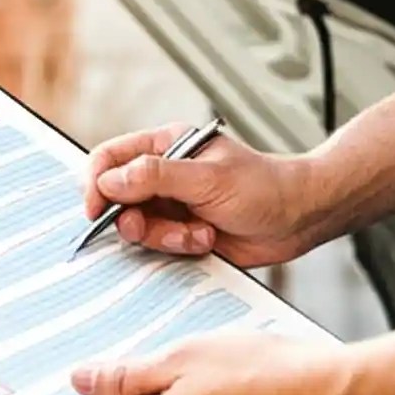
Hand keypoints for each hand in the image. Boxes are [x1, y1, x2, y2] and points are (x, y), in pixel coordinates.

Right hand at [83, 123, 323, 267]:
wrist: (298, 219)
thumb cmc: (263, 187)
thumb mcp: (207, 178)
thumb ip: (155, 177)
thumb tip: (110, 182)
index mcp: (164, 147)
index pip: (109, 160)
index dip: (95, 184)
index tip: (96, 210)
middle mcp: (161, 176)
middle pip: (116, 199)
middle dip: (133, 219)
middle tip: (148, 227)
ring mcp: (169, 206)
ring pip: (136, 228)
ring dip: (163, 236)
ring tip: (196, 232)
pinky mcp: (179, 232)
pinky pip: (157, 247)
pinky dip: (179, 247)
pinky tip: (206, 238)